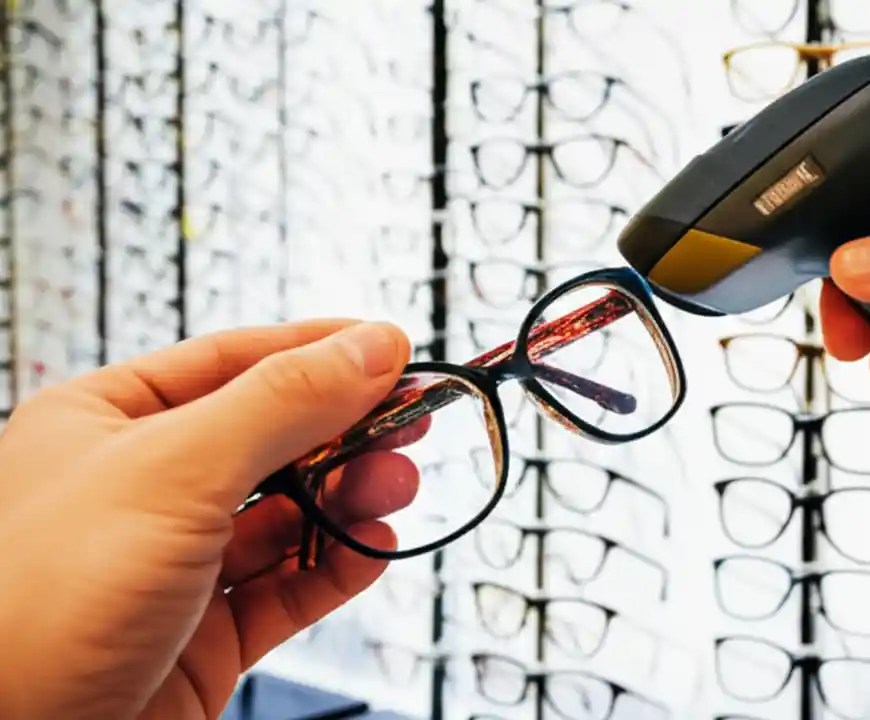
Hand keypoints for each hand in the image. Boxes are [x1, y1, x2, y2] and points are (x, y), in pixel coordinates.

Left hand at [0, 320, 412, 718]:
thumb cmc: (31, 607)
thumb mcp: (174, 471)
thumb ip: (281, 403)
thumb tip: (369, 347)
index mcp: (104, 422)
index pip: (233, 362)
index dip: (318, 351)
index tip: (392, 349)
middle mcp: (139, 489)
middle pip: (270, 437)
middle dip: (345, 428)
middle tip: (412, 420)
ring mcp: (173, 566)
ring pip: (285, 514)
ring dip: (349, 497)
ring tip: (396, 486)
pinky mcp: (202, 637)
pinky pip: (287, 586)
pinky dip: (337, 565)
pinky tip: (371, 548)